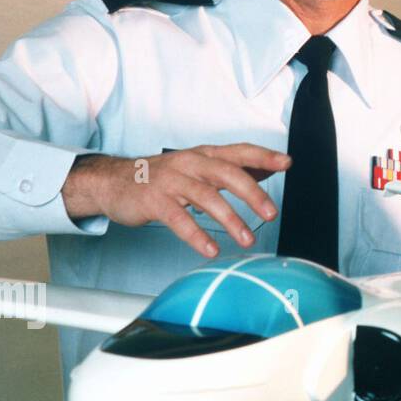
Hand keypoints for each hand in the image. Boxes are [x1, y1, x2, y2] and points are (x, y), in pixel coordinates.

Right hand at [62, 144, 290, 258]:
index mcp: (204, 154)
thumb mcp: (198, 166)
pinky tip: (211, 249)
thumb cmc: (162, 175)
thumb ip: (232, 169)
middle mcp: (190, 163)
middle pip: (227, 174)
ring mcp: (171, 181)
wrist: (113, 181)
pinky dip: (196, 235)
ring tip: (247, 239)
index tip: (287, 163)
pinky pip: (179, 220)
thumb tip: (268, 169)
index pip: (239, 151)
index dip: (263, 156)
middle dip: (252, 194)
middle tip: (272, 213)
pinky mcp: (154, 201)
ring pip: (206, 197)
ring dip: (230, 220)